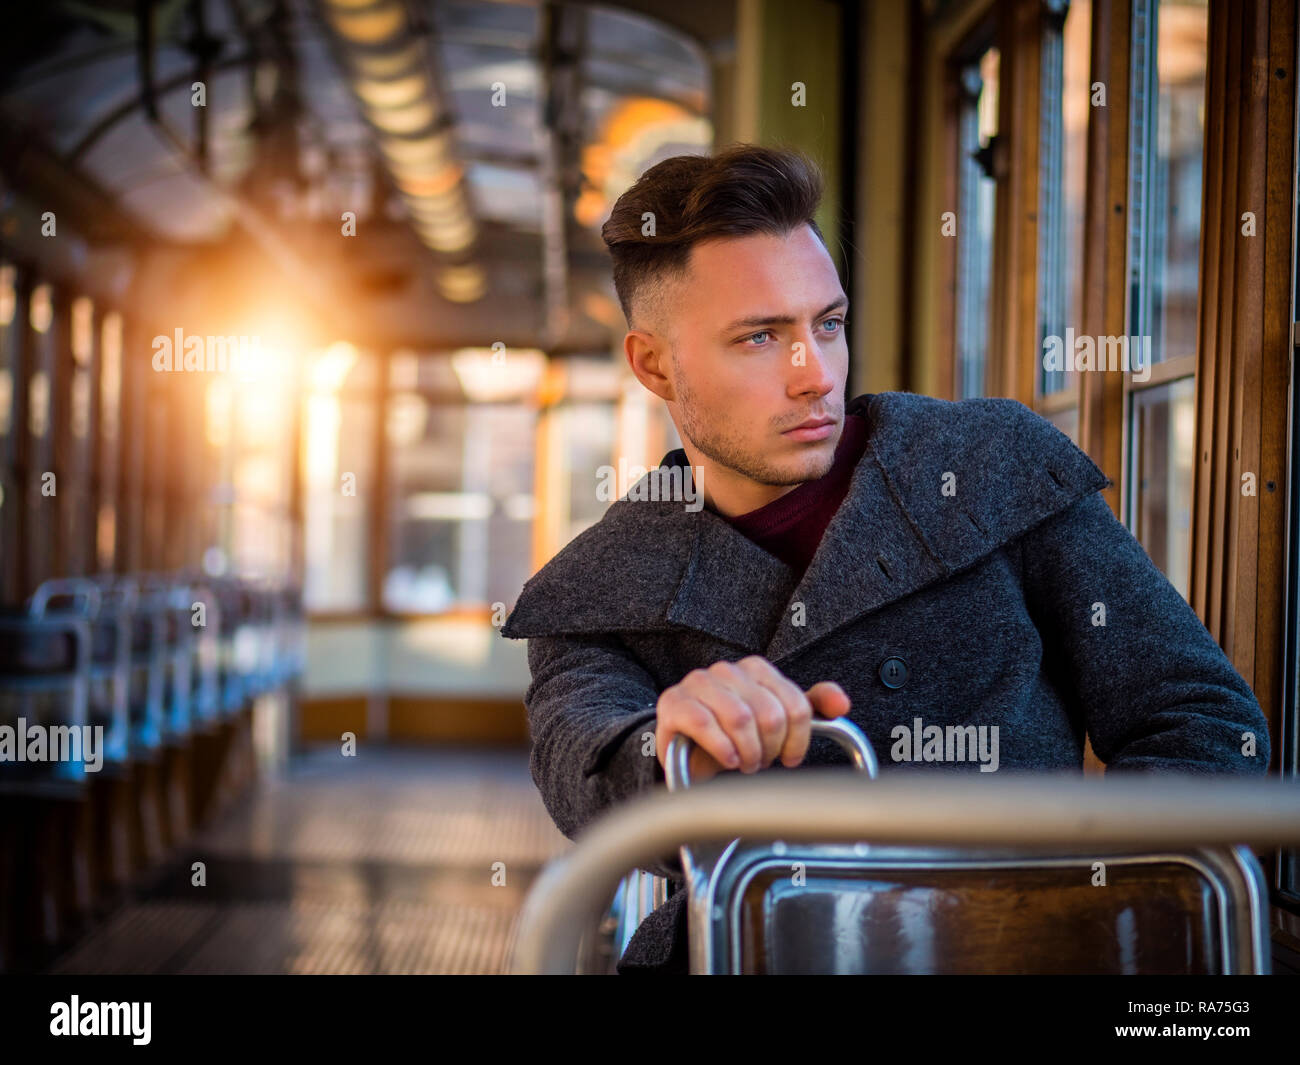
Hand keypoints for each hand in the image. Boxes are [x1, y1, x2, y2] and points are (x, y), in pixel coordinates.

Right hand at [655, 655, 850, 782]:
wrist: (687, 752)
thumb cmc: (733, 736)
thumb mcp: (776, 720)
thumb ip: (810, 707)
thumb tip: (842, 704)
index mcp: (755, 668)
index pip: (796, 704)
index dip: (798, 740)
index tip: (788, 757)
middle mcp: (727, 670)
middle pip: (770, 714)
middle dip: (770, 749)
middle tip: (760, 762)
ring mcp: (698, 683)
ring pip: (740, 719)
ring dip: (748, 752)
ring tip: (744, 763)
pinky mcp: (674, 702)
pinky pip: (706, 724)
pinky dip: (722, 749)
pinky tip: (728, 760)